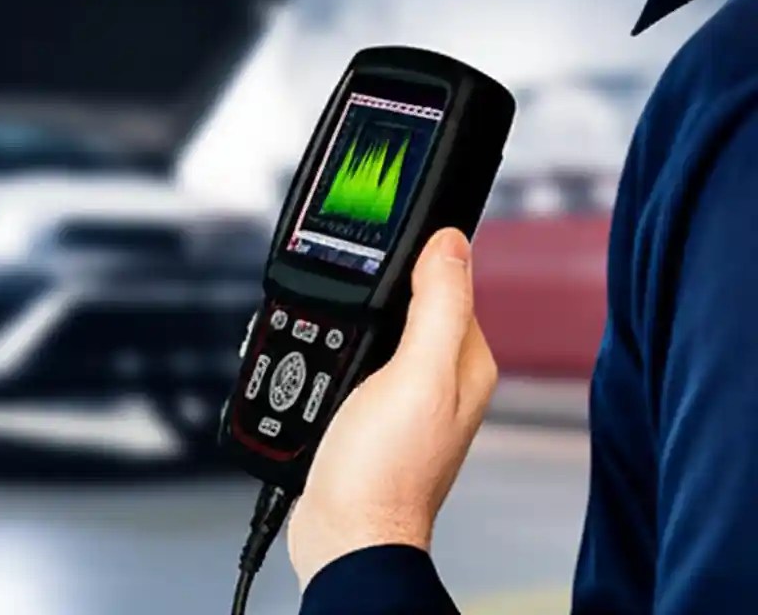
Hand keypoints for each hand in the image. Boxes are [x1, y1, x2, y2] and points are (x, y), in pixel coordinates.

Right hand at [287, 228, 497, 589]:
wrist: (344, 535)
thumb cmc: (384, 472)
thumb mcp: (416, 374)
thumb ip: (439, 305)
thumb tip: (452, 242)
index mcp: (465, 362)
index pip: (446, 283)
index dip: (410, 265)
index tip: (372, 264)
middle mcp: (439, 379)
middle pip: (401, 306)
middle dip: (365, 302)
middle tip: (341, 317)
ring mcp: (403, 401)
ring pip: (368, 335)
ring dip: (337, 332)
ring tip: (323, 352)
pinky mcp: (368, 417)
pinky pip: (347, 368)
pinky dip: (323, 362)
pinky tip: (313, 374)